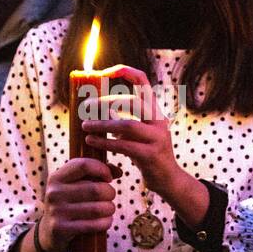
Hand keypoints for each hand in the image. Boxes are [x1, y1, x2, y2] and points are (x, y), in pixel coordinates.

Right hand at [40, 157, 121, 251]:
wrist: (50, 232)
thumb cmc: (70, 204)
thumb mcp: (75, 185)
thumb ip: (96, 174)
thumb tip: (118, 171)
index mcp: (56, 177)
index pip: (84, 165)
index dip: (102, 169)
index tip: (108, 178)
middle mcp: (54, 193)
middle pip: (96, 189)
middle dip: (110, 193)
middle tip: (110, 197)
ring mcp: (56, 212)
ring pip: (98, 208)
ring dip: (110, 209)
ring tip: (108, 209)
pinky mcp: (61, 229)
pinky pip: (94, 224)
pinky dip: (106, 222)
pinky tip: (106, 221)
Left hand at [81, 64, 178, 200]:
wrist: (167, 179)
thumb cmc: (146, 154)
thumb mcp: (136, 133)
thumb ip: (122, 120)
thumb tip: (96, 109)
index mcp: (154, 110)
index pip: (143, 81)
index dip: (125, 72)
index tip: (105, 72)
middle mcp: (159, 120)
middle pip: (132, 102)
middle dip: (106, 102)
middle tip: (86, 107)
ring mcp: (157, 137)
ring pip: (127, 124)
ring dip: (102, 124)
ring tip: (86, 126)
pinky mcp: (151, 155)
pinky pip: (124, 145)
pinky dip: (105, 142)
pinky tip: (91, 141)